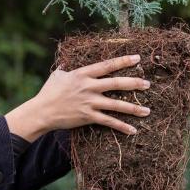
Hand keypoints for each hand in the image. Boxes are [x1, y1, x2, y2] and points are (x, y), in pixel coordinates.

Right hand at [5, 54, 149, 141]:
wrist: (41, 112)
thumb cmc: (48, 92)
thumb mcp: (57, 75)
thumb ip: (66, 69)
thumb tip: (67, 64)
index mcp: (82, 74)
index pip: (107, 65)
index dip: (123, 61)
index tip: (137, 58)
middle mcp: (89, 87)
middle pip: (116, 83)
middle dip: (134, 83)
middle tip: (148, 84)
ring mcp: (89, 102)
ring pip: (116, 104)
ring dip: (134, 108)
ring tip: (147, 110)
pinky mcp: (88, 117)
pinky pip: (109, 122)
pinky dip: (122, 126)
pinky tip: (133, 130)